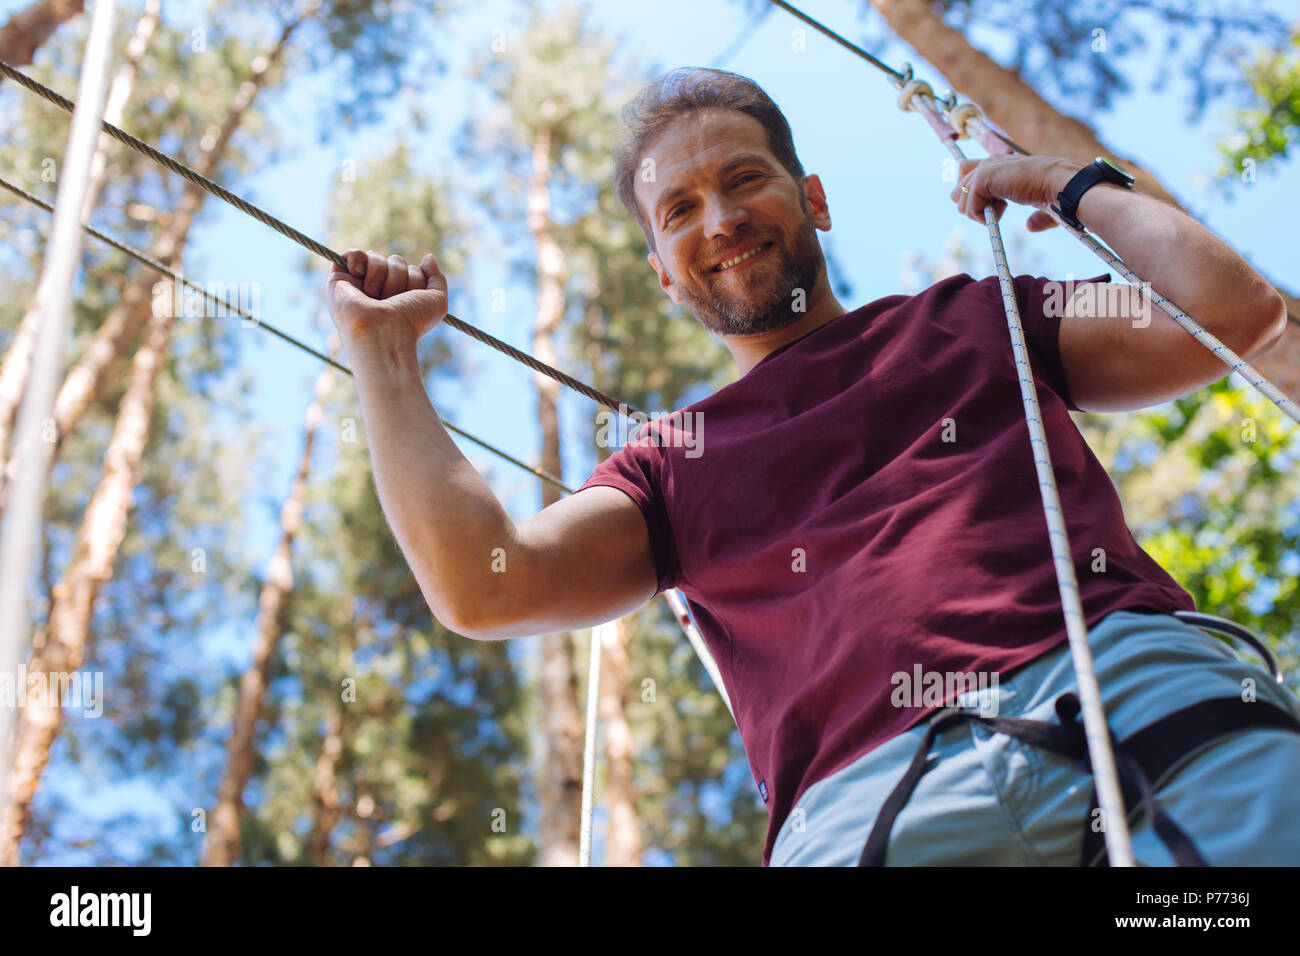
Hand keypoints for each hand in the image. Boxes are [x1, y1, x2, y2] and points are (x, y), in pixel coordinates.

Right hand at [327, 248, 448, 351]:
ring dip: (380, 275)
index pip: (411, 270)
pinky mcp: (339, 280)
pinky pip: (352, 253)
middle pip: (395, 261)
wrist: (382, 332)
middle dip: (398, 278)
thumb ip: (437, 278)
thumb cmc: (410, 322)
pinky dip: (357, 259)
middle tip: (391, 300)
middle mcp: (379, 290)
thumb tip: (427, 258)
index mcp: (399, 296)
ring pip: (376, 257)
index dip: (415, 280)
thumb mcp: (437, 302)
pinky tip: (359, 275)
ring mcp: (359, 285)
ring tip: (374, 298)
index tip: (409, 300)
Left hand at [950, 156, 1079, 231]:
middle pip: (958, 189)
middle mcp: (991, 162)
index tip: (991, 208)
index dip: (970, 194)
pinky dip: (983, 216)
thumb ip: (1034, 215)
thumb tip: (1030, 227)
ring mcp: (986, 168)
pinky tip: (1003, 209)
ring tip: (1003, 208)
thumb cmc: (1058, 194)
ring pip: (960, 199)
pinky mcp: (984, 177)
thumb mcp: (1041, 204)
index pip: (966, 172)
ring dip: (979, 213)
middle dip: (973, 207)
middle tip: (999, 209)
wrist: (1062, 185)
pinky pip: (968, 206)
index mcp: (1002, 164)